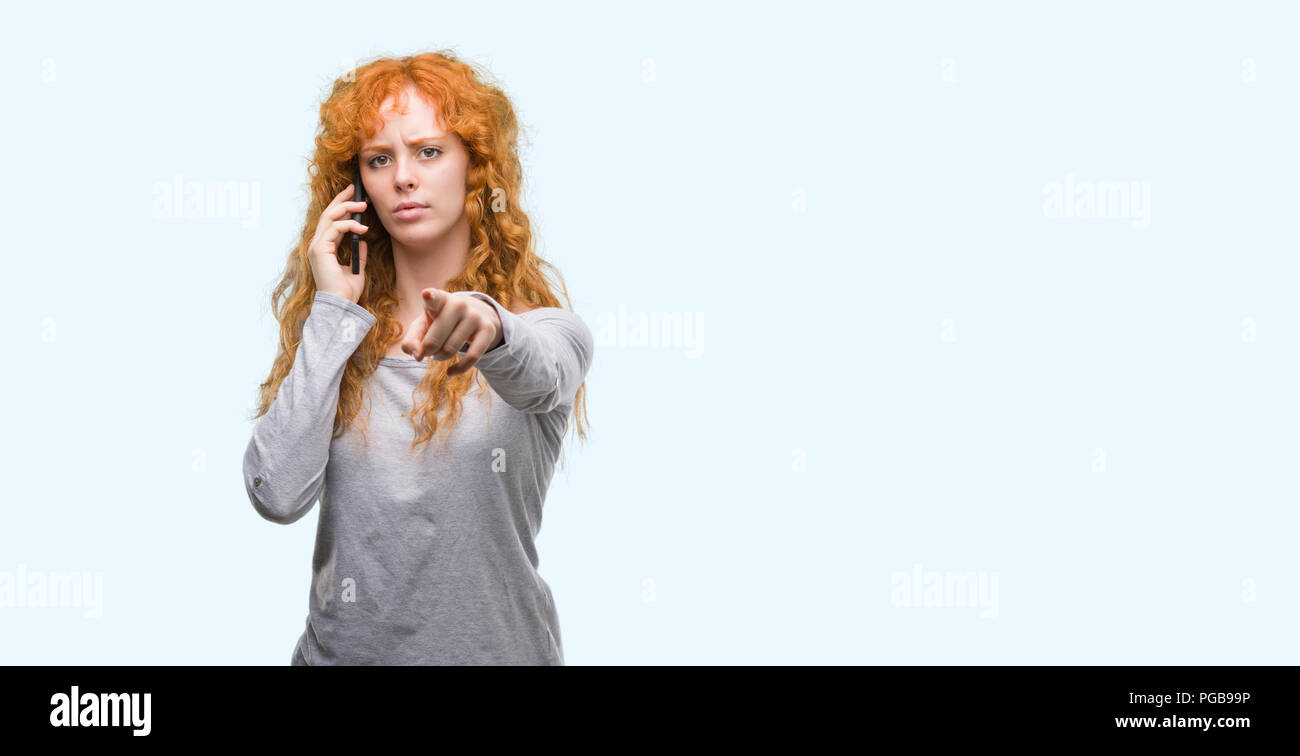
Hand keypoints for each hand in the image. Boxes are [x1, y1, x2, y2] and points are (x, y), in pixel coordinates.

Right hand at [306, 183, 368, 302]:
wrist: (341, 305)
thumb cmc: (347, 292)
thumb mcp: (357, 270)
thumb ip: (358, 255)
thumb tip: (363, 242)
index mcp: (324, 249)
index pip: (331, 221)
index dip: (341, 206)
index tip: (353, 196)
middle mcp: (318, 245)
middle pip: (328, 214)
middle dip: (342, 200)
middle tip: (354, 189)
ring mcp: (317, 247)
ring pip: (330, 218)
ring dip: (348, 208)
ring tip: (363, 205)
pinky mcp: (320, 249)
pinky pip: (335, 228)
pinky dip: (350, 225)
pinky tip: (363, 228)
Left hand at [401, 289, 503, 375]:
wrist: (476, 313)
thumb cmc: (441, 321)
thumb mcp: (423, 326)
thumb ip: (411, 341)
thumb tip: (417, 356)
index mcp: (439, 299)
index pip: (434, 298)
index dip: (429, 297)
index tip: (426, 295)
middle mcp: (458, 304)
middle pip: (433, 341)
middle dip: (428, 352)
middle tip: (429, 350)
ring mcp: (474, 316)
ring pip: (450, 350)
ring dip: (440, 357)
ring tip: (440, 353)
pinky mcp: (488, 329)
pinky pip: (472, 357)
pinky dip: (458, 369)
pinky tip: (450, 372)